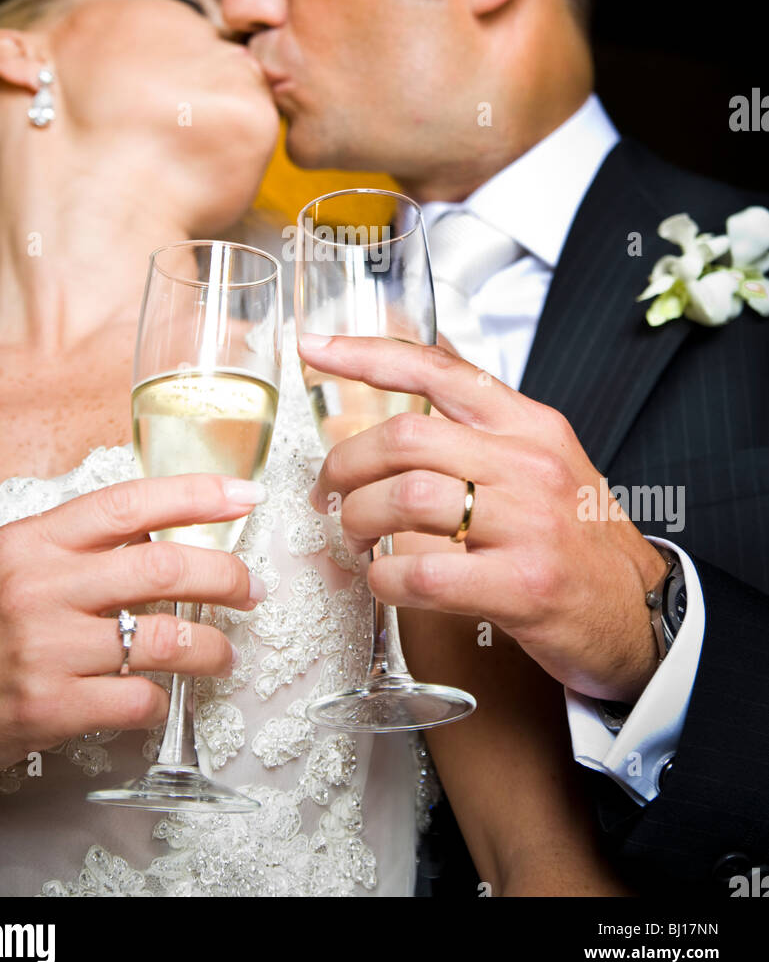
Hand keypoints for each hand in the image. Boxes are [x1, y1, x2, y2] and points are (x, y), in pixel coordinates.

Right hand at [0, 474, 263, 798]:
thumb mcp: (9, 567)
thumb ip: (77, 548)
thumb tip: (160, 534)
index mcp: (32, 541)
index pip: (130, 502)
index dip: (197, 495)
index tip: (244, 496)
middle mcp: (38, 586)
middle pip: (162, 569)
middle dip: (225, 577)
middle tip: (250, 589)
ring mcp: (43, 648)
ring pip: (162, 640)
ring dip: (210, 649)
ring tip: (222, 655)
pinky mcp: (47, 708)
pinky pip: (136, 700)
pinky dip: (161, 701)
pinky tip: (158, 699)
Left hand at [300, 333, 665, 702]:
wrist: (645, 613)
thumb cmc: (577, 538)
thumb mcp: (542, 461)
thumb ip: (481, 428)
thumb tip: (409, 390)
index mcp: (529, 424)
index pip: (438, 367)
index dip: (367, 354)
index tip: (315, 349)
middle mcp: (529, 463)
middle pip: (406, 436)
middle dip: (345, 463)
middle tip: (328, 491)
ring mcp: (528, 523)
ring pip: (406, 498)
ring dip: (358, 520)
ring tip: (354, 538)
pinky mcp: (523, 585)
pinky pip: (423, 573)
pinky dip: (384, 579)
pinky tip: (384, 583)